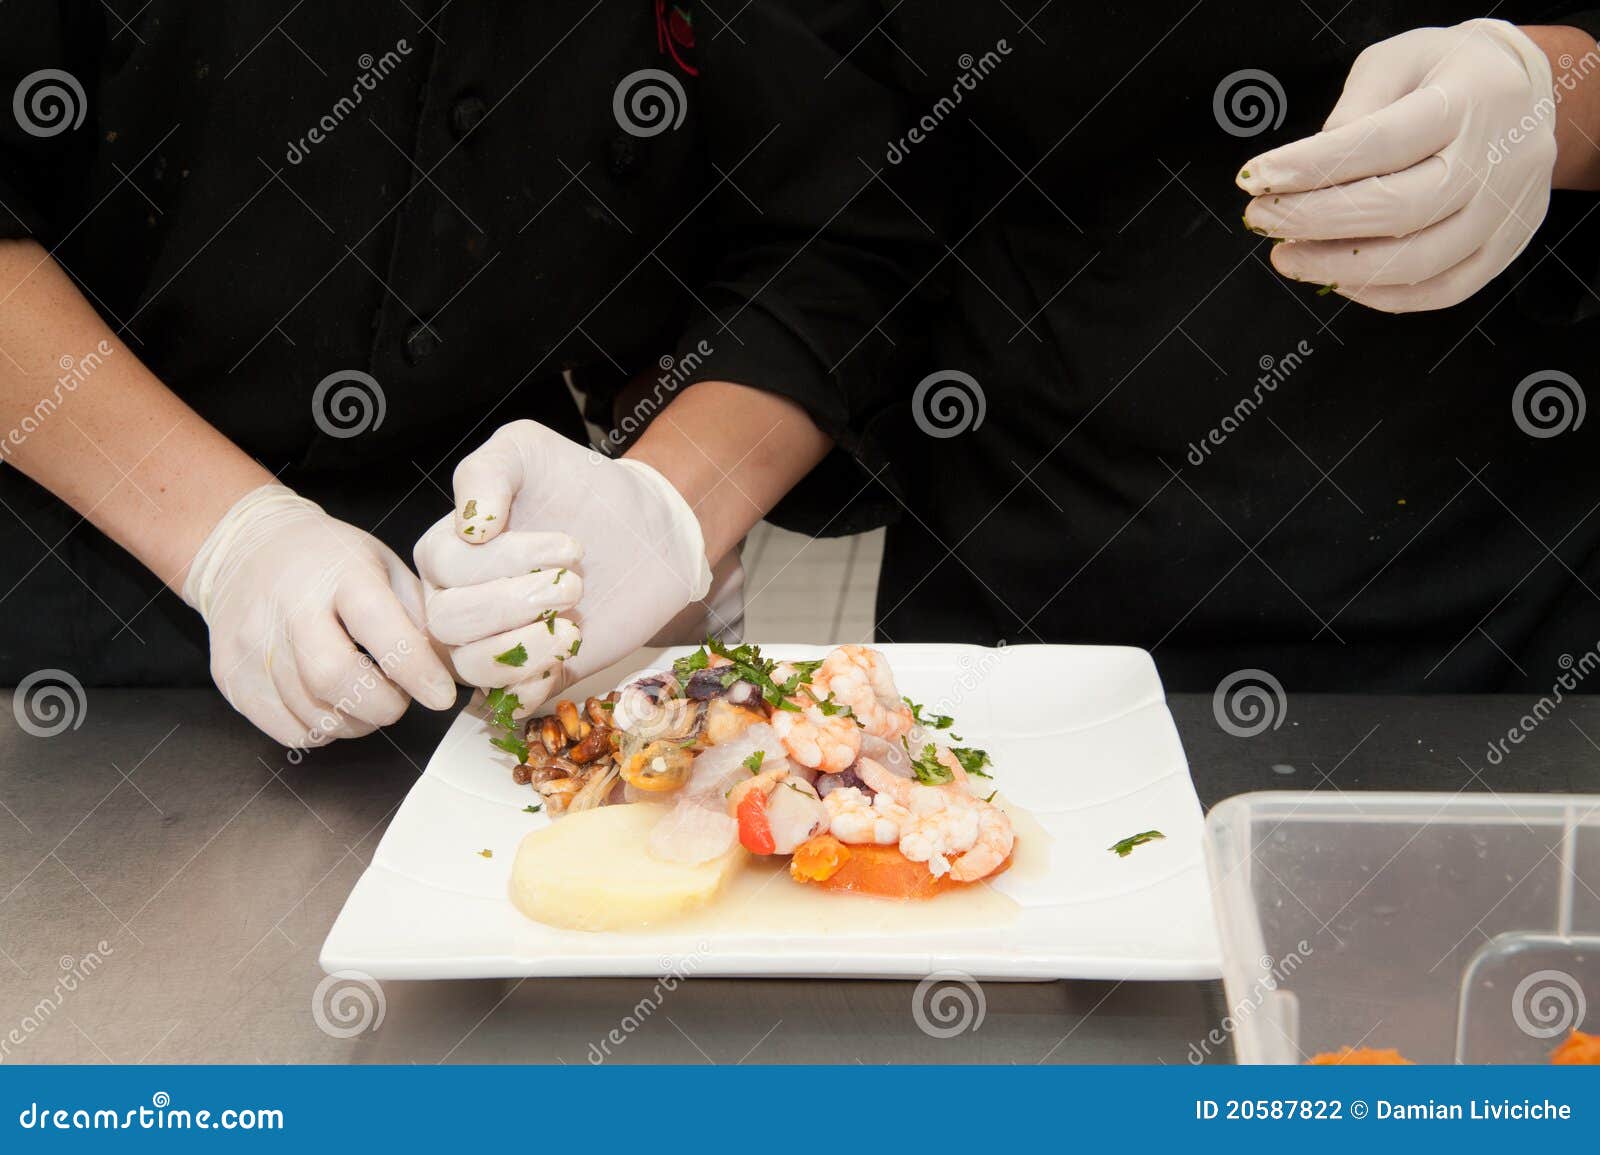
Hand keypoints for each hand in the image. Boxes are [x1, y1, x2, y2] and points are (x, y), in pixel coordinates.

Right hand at [183, 484, 457, 746]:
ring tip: (367, 701)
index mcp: (339, 573)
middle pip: (334, 678)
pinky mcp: (230, 676)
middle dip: (381, 706)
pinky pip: (286, 731)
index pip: (380, 627)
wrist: (244, 549)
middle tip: (398, 701)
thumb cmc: (330, 562)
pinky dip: (321, 732)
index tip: (441, 696)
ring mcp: (252, 644)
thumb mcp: (384, 566)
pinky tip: (332, 708)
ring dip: (356, 723)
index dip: (416, 671)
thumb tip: (451, 675)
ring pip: (312, 714)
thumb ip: (418, 617)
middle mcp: (288, 606)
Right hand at [414, 420, 711, 711]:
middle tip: (574, 584)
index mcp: (446, 551)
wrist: (647, 529)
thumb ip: (486, 471)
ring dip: (524, 650)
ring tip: (573, 626)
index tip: (567, 545)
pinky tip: (567, 656)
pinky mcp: (532, 673)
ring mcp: (493, 641)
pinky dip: (534, 687)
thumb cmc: (583, 485)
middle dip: (514, 604)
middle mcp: (458, 600)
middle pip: (448, 621)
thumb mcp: (528, 450)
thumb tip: (468, 527)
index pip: (445, 568)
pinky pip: (508, 702)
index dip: (505, 561)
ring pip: (471, 668)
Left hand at [1239, 19, 1555, 312]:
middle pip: (1399, 209)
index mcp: (1468, 101)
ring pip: (1419, 262)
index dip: (1311, 167)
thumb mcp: (1399, 60)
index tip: (1254, 179)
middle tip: (1261, 219)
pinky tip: (1336, 280)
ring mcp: (1505, 210)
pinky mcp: (1505, 248)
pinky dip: (1382, 295)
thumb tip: (1306, 168)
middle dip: (1315, 221)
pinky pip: (1442, 291)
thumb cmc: (1446, 75)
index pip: (1381, 142)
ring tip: (1287, 256)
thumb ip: (1355, 106)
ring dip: (1338, 269)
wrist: (1529, 93)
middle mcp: (1495, 160)